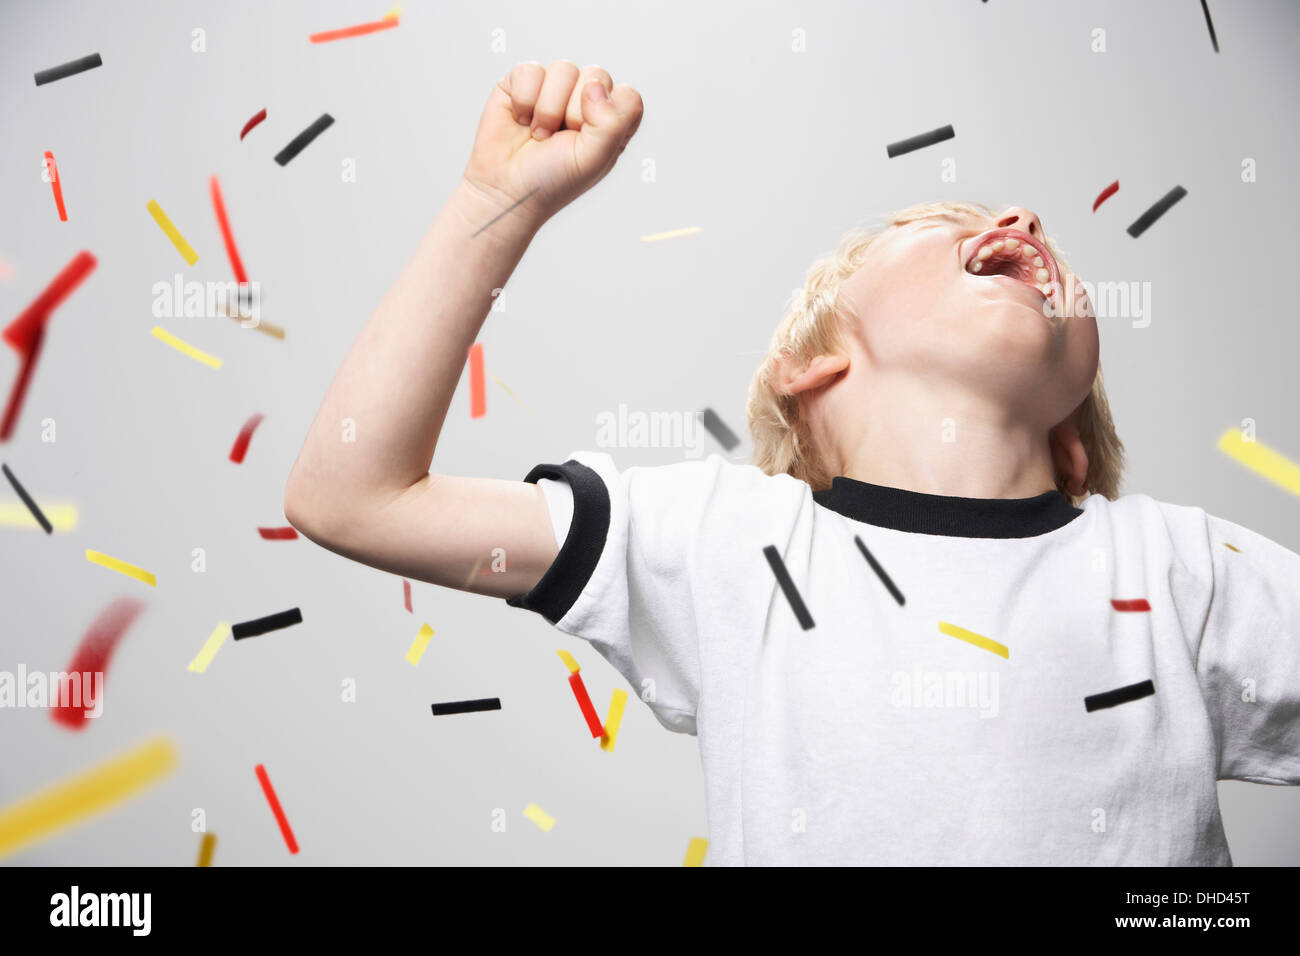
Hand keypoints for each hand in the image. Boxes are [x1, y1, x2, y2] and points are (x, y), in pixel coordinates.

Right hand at [462, 60, 642, 227]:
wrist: (505, 189)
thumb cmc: (552, 180)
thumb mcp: (592, 160)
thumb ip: (610, 124)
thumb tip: (595, 86)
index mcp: (610, 121)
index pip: (627, 97)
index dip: (608, 115)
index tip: (587, 141)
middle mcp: (586, 100)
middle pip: (597, 76)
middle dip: (574, 113)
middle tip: (559, 139)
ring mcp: (555, 88)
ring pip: (564, 69)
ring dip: (547, 109)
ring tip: (539, 133)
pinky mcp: (523, 80)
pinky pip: (530, 70)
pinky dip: (523, 100)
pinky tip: (520, 119)